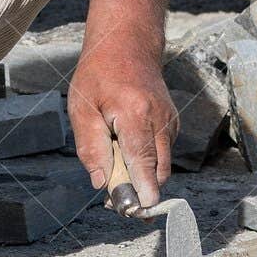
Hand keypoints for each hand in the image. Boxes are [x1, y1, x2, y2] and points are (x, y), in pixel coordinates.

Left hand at [68, 45, 177, 206]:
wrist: (127, 45)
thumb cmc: (99, 76)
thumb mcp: (82, 110)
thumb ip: (92, 149)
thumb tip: (101, 184)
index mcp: (136, 115)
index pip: (144, 162)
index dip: (143, 191)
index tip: (142, 212)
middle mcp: (161, 119)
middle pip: (158, 171)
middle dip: (140, 190)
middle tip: (115, 201)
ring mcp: (171, 121)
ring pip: (161, 165)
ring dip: (142, 176)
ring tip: (115, 168)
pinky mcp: (173, 123)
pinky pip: (161, 154)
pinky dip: (146, 162)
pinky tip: (126, 150)